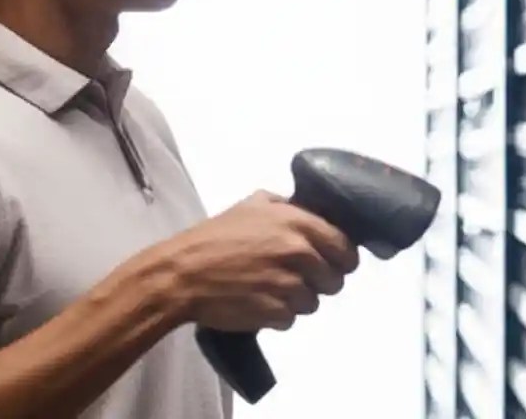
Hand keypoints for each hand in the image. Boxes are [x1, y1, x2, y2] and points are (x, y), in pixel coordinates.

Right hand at [163, 191, 359, 332]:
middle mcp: (298, 252)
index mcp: (297, 223)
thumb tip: (310, 210)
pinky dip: (279, 316)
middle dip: (320, 281)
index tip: (333, 262)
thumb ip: (286, 205)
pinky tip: (260, 303)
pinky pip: (291, 319)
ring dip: (298, 300)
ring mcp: (287, 284)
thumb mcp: (251, 206)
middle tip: (299, 278)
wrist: (181, 274)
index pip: (345, 246)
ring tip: (272, 290)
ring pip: (314, 302)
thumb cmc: (214, 237)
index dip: (342, 257)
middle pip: (335, 279)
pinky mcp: (274, 312)